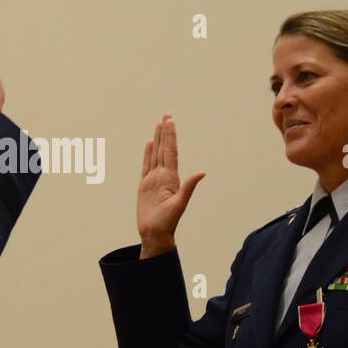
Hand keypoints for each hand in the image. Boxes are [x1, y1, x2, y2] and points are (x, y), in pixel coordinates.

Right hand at [137, 113, 205, 257]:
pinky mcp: (145, 185)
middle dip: (165, 131)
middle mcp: (164, 175)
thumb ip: (189, 187)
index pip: (171, 151)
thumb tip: (202, 172)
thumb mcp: (179, 204)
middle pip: (164, 148)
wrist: (155, 233)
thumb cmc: (167, 222)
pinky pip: (146, 165)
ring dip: (157, 139)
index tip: (169, 120)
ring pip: (155, 154)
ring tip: (158, 124)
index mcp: (172, 178)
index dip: (170, 136)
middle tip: (166, 114)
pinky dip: (147, 154)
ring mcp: (154, 179)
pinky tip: (149, 144)